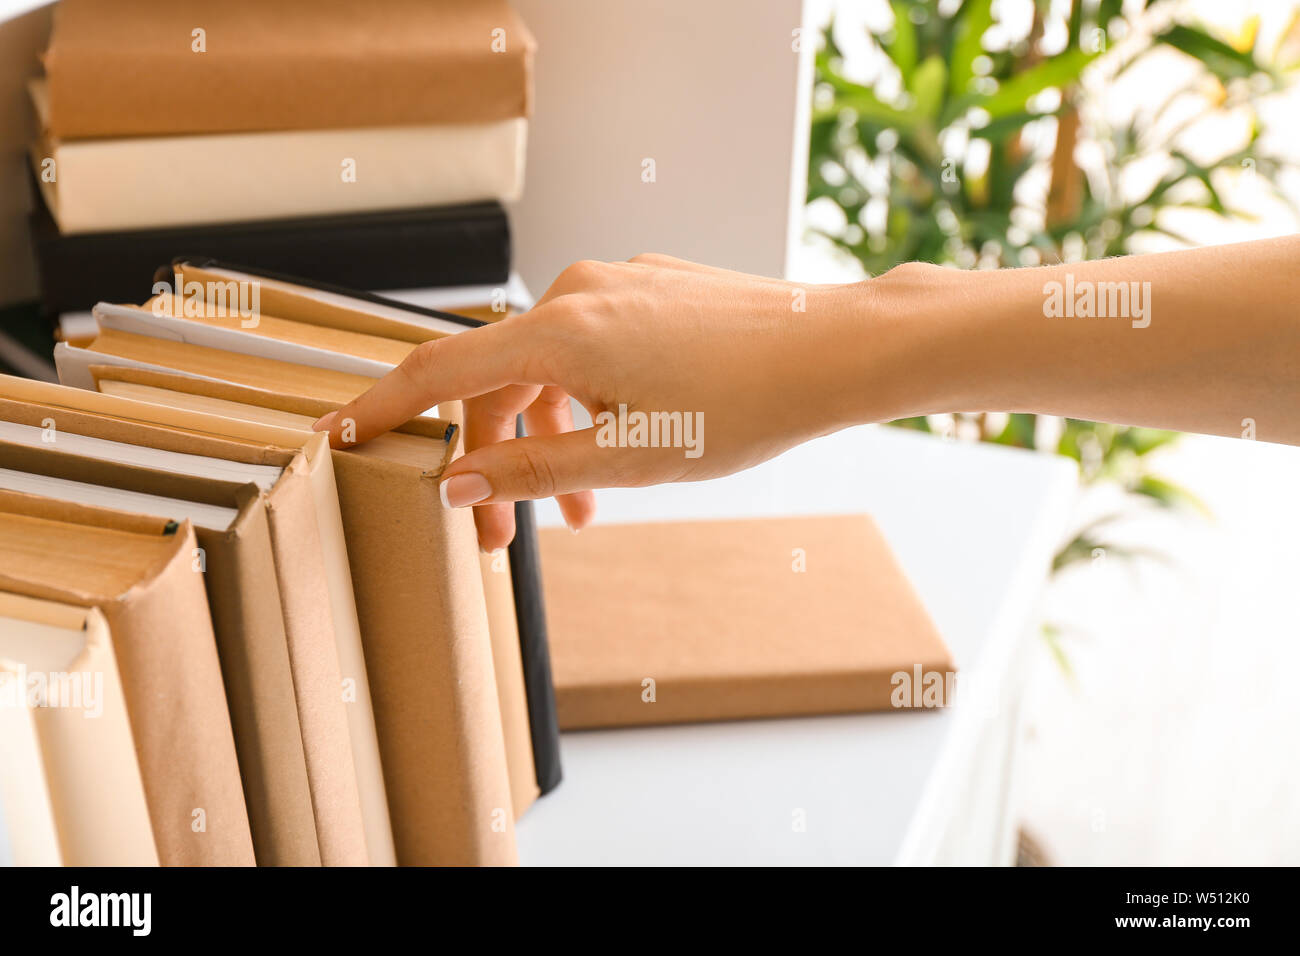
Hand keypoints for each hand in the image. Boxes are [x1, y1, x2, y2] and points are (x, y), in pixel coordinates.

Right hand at [313, 254, 872, 549]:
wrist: (830, 351)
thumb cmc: (740, 407)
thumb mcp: (626, 459)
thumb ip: (532, 471)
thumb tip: (455, 483)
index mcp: (558, 331)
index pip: (440, 371)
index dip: (383, 407)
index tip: (339, 434)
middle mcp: (576, 293)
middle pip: (497, 380)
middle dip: (490, 459)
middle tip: (493, 536)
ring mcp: (616, 284)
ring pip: (548, 368)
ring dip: (545, 440)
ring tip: (572, 513)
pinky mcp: (649, 289)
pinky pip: (591, 348)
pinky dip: (584, 403)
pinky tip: (614, 452)